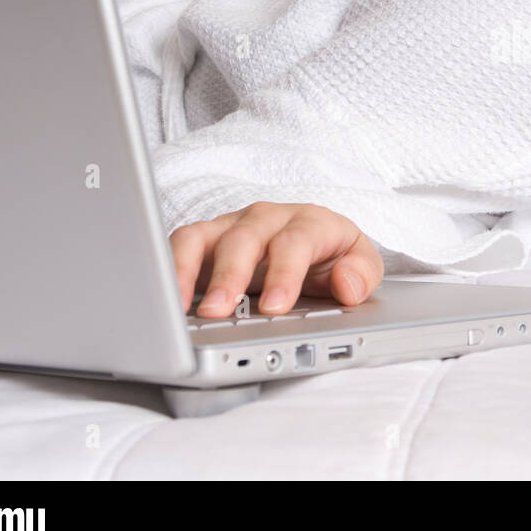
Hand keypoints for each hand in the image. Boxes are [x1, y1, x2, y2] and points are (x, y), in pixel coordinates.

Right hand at [169, 202, 383, 316]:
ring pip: (203, 237)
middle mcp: (267, 219)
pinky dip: (169, 270)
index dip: (285, 274)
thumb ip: (363, 275)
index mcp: (309, 222)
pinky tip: (167, 301)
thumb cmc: (333, 255)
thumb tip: (348, 287)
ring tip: (185, 309)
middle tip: (221, 312)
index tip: (276, 308)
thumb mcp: (361, 264)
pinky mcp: (205, 241)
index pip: (296, 242)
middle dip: (231, 275)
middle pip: (245, 238)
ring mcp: (232, 227)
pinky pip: (180, 246)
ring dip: (188, 272)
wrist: (315, 245)